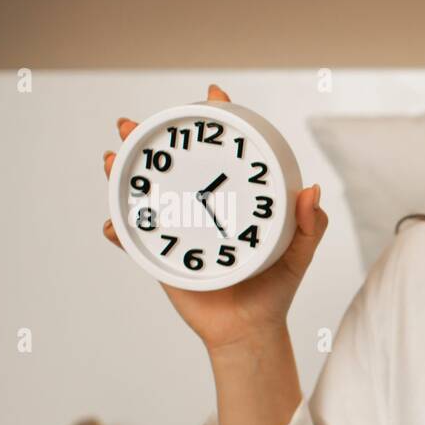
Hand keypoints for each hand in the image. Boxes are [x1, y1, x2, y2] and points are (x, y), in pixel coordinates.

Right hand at [102, 84, 327, 352]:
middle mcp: (200, 208)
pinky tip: (113, 224)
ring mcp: (178, 230)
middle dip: (148, 139)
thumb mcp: (299, 255)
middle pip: (172, 165)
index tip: (214, 94)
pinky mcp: (162, 259)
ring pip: (144, 195)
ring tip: (111, 158)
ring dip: (121, 174)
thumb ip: (311, 226)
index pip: (224, 153)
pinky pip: (134, 242)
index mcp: (234, 200)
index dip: (216, 121)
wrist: (251, 331)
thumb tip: (312, 190)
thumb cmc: (275, 289)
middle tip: (134, 124)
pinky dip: (119, 232)